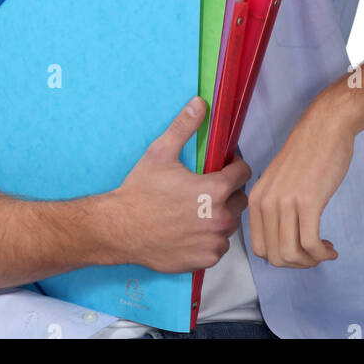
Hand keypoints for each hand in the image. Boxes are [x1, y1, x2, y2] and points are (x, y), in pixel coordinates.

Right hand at [107, 97, 251, 273]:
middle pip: (240, 200)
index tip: (223, 166)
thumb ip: (184, 126)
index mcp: (215, 190)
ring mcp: (213, 242)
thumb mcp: (161, 152)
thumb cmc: (140, 191)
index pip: (244, 173)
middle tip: (207, 189)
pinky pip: (219, 247)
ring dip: (221, 216)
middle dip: (229, 191)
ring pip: (230, 225)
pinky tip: (193, 229)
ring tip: (199, 209)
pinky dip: (211, 239)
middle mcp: (220, 218)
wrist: (120, 229)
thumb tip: (200, 103)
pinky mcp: (205, 260)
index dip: (234, 166)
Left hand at [248, 88, 355, 266]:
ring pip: (291, 254)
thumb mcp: (279, 182)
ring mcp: (286, 202)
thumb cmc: (308, 152)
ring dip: (310, 261)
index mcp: (257, 198)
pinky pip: (310, 244)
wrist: (326, 126)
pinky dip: (322, 253)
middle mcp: (266, 202)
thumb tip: (281, 240)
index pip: (259, 248)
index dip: (281, 258)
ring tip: (324, 252)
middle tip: (314, 256)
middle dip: (297, 264)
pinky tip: (331, 249)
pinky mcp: (308, 202)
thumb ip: (274, 207)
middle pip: (275, 256)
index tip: (299, 252)